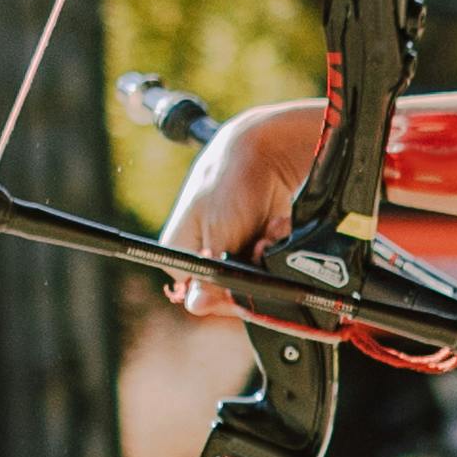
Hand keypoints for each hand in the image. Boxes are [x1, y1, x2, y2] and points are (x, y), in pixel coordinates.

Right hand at [155, 100, 320, 317]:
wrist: (265, 150)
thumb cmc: (230, 184)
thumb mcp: (218, 233)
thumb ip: (210, 275)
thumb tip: (196, 306)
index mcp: (180, 253)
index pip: (200, 297)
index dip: (226, 296)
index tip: (245, 282)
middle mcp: (202, 255)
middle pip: (228, 291)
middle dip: (251, 273)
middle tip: (260, 246)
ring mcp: (229, 250)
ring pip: (252, 278)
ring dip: (266, 258)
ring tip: (269, 231)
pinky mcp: (252, 244)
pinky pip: (267, 263)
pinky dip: (276, 247)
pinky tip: (276, 226)